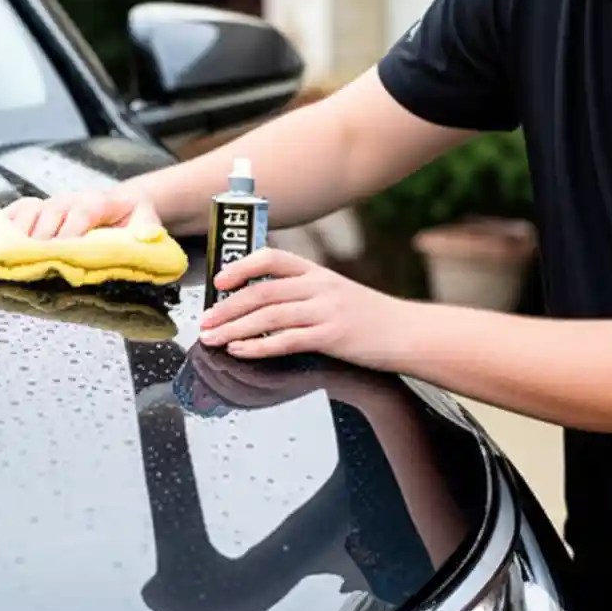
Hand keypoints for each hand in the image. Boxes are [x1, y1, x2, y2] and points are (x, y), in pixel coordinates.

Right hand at [3, 189, 159, 239]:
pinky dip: (4, 220)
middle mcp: (72, 200)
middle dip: (40, 235)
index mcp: (100, 202)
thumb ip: (148, 230)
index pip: (83, 211)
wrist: (123, 202)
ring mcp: (53, 203)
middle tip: (30, 258)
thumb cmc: (134, 220)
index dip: (71, 229)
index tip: (62, 248)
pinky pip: (18, 209)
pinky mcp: (40, 208)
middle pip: (51, 213)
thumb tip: (148, 237)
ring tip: (8, 251)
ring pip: (31, 209)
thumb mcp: (147, 223)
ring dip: (19, 229)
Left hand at [198, 248, 407, 364]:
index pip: (271, 258)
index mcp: (316, 272)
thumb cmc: (369, 317)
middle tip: (204, 322)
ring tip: (212, 339)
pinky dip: (258, 348)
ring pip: (268, 317)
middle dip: (226, 308)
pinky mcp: (331, 337)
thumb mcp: (335, 292)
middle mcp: (318, 286)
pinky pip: (286, 341)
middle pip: (261, 292)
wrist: (407, 333)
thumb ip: (302, 291)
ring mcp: (325, 311)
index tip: (218, 281)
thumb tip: (258, 300)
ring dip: (233, 329)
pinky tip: (240, 352)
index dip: (241, 267)